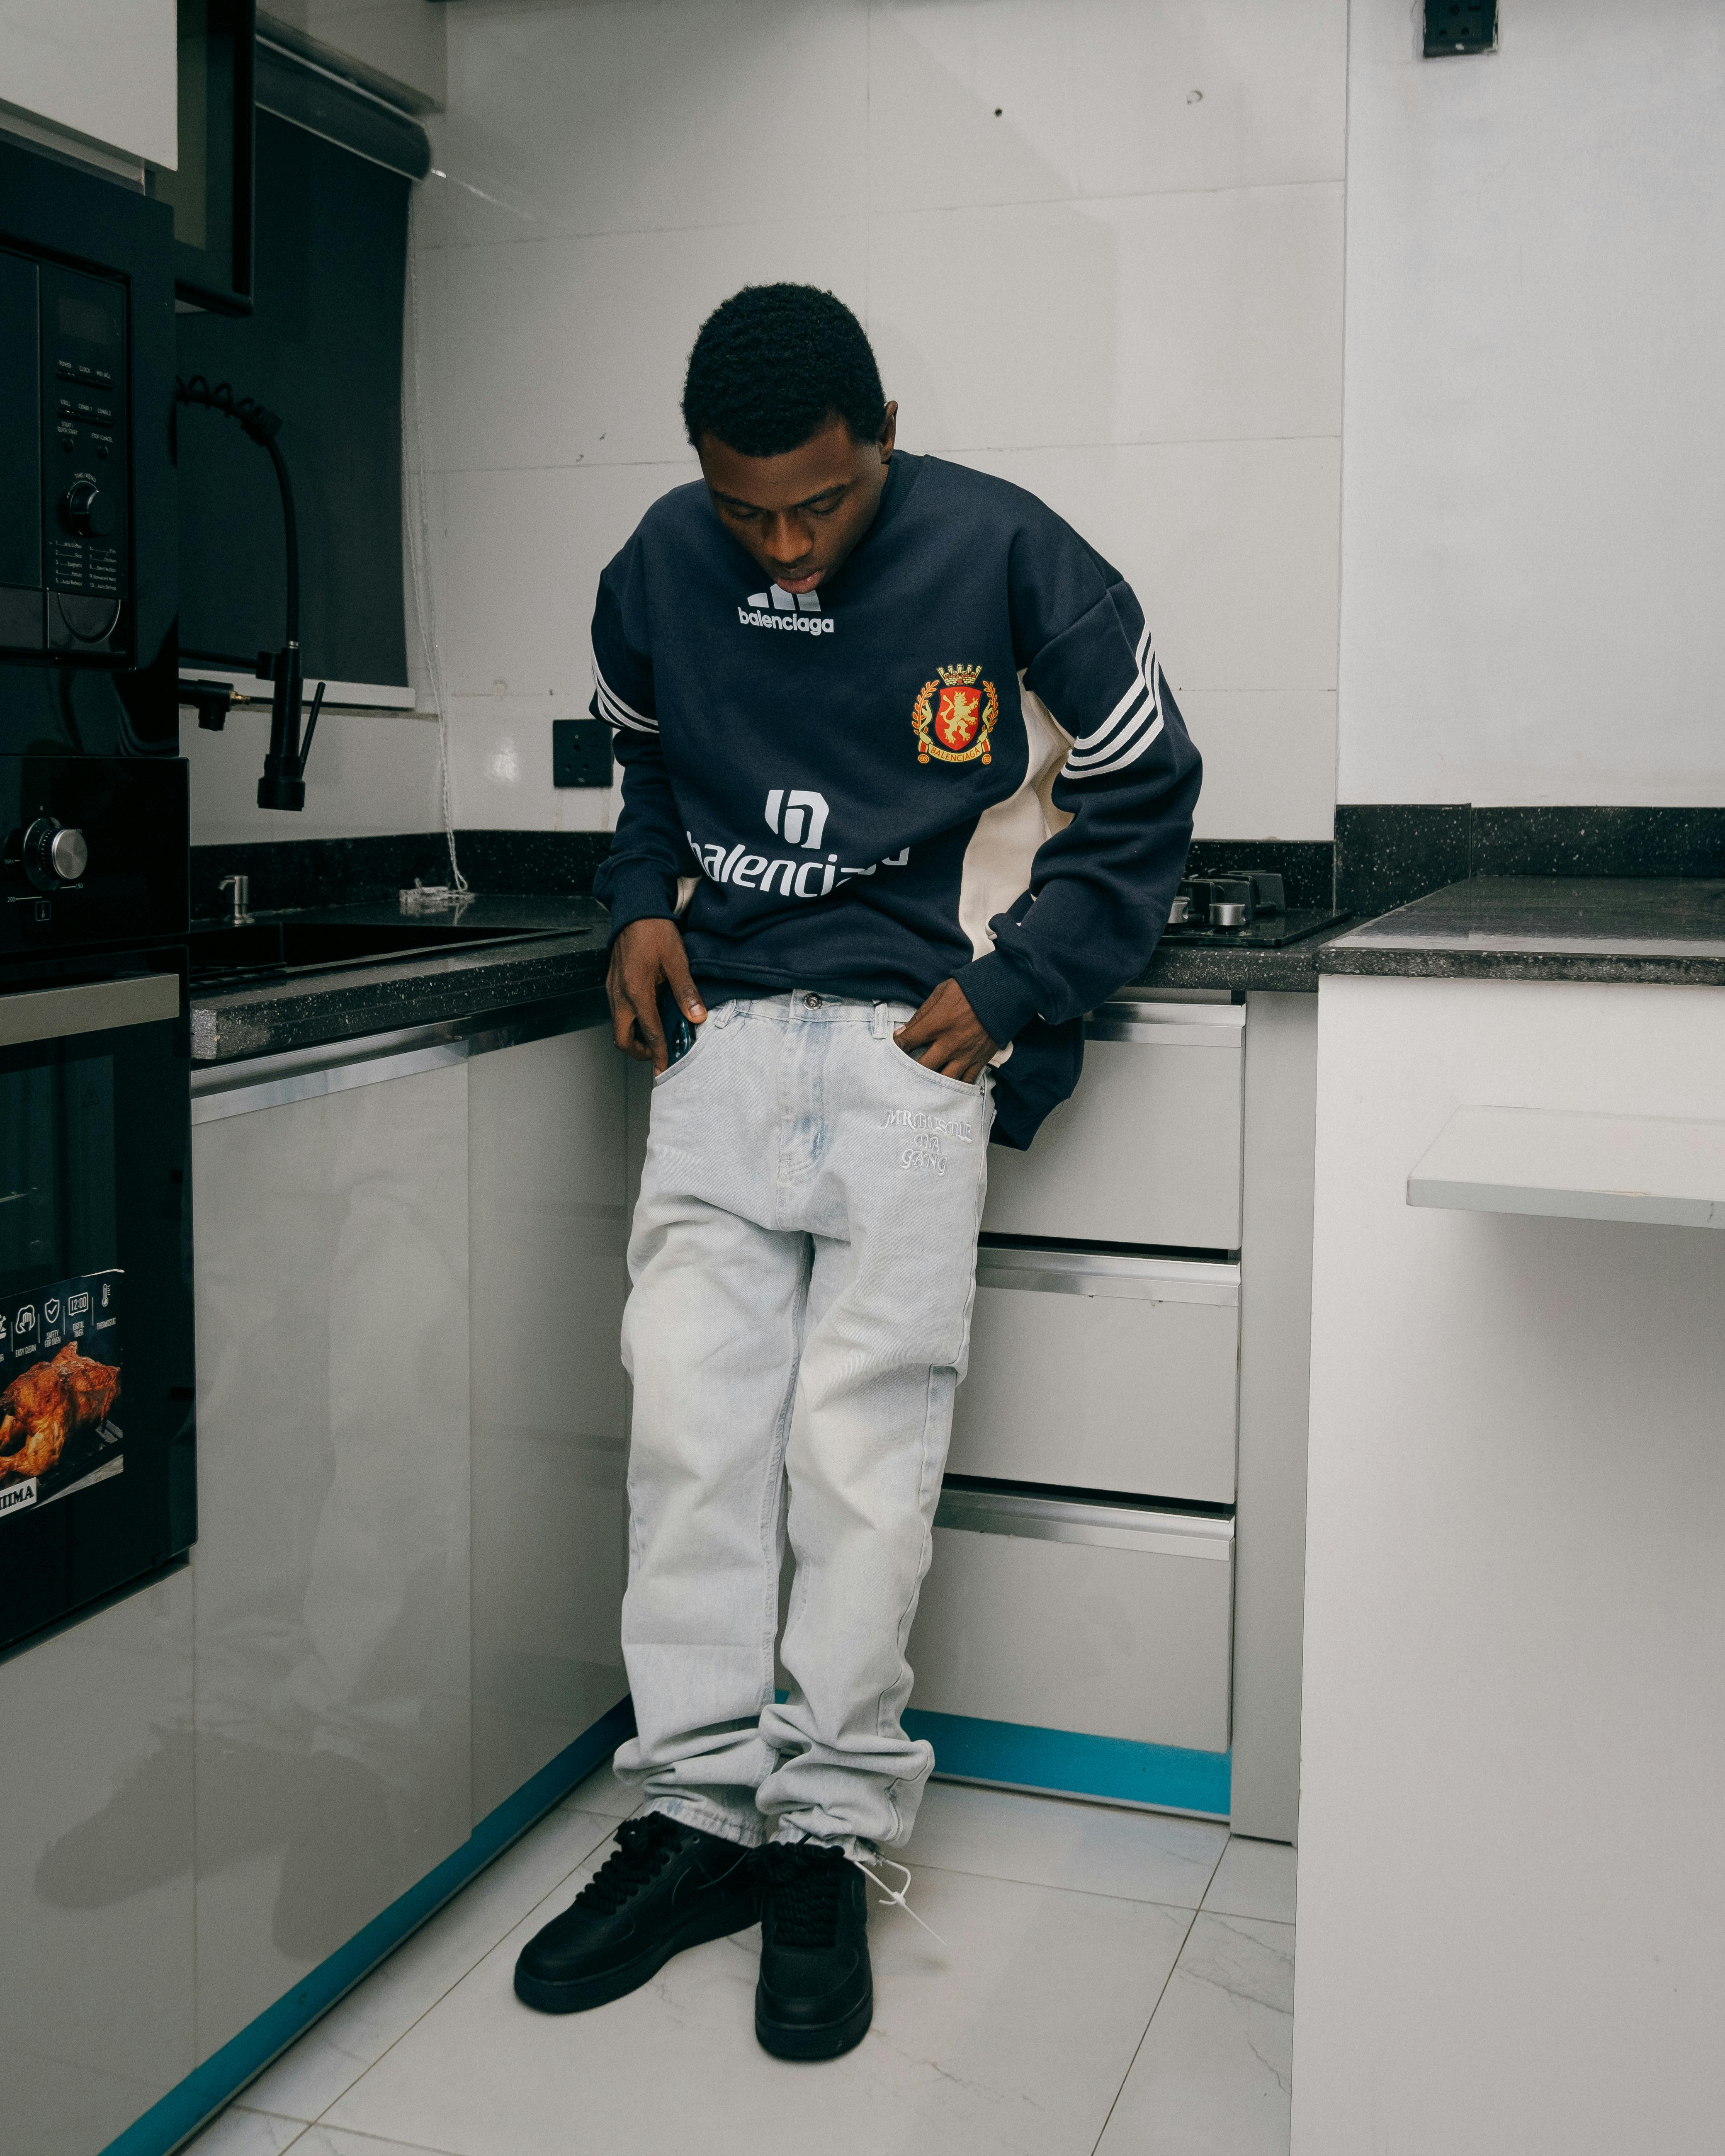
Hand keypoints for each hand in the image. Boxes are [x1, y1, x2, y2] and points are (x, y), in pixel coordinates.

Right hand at [607, 917, 704, 1071]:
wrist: (634, 910)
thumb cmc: (654, 931)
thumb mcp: (677, 961)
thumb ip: (686, 992)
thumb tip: (697, 1017)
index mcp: (636, 992)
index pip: (648, 1033)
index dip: (658, 1053)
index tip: (665, 1067)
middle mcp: (619, 995)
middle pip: (622, 1038)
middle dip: (639, 1051)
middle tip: (657, 1054)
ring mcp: (613, 989)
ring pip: (618, 1026)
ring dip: (633, 1037)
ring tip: (654, 1038)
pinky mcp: (612, 983)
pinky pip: (617, 1011)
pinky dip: (630, 1022)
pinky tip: (646, 1015)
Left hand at [894, 979, 996, 1082]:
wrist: (1003, 993)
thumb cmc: (969, 990)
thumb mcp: (940, 993)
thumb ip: (921, 1015)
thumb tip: (903, 1031)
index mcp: (937, 1024)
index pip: (908, 1041)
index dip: (896, 1048)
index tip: (890, 1052)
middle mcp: (950, 1043)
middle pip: (923, 1067)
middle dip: (910, 1071)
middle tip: (903, 1074)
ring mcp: (966, 1054)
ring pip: (944, 1080)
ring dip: (932, 1083)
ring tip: (922, 1086)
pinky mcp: (980, 1059)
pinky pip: (966, 1080)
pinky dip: (956, 1086)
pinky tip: (947, 1088)